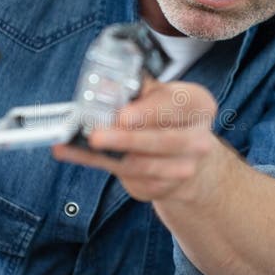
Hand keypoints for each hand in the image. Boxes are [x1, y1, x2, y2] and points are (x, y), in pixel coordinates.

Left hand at [52, 78, 217, 202]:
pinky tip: (76, 153)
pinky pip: (128, 177)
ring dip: (107, 155)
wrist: (183, 156)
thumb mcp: (156, 94)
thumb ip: (134, 88)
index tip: (123, 116)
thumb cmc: (165, 117)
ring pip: (143, 163)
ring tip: (79, 145)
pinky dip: (99, 163)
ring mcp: (184, 168)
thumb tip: (106, 87)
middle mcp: (198, 139)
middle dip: (125, 139)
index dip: (149, 111)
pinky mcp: (163, 187)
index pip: (176, 105)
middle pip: (162, 140)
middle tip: (96, 136)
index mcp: (198, 106)